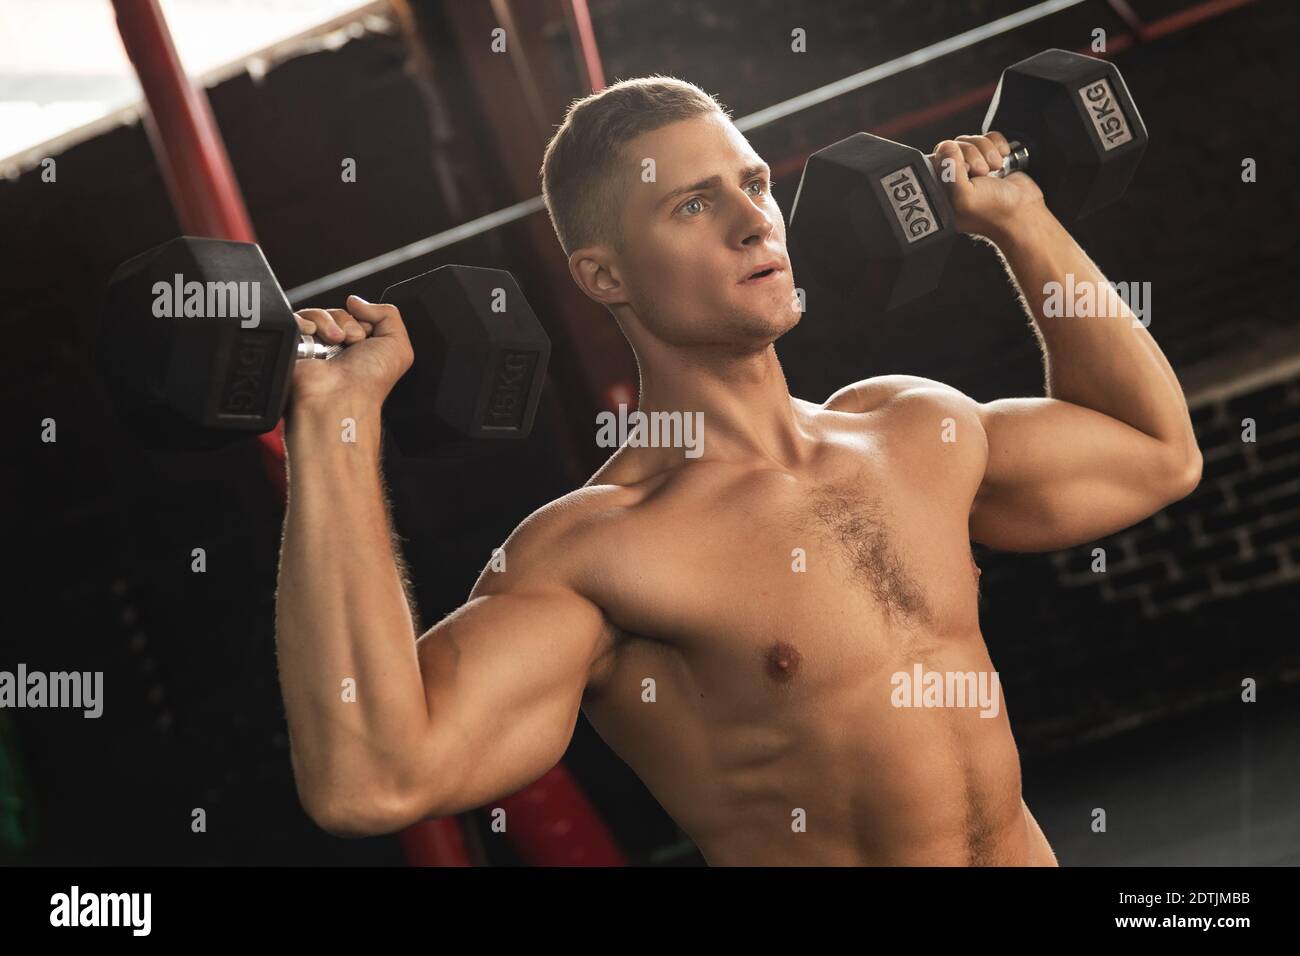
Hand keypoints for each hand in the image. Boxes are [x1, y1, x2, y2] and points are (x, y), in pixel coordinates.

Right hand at [289, 295, 413, 410]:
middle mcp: (337, 349)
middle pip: (337, 312)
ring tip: (334, 341)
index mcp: (361, 350)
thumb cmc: (369, 381)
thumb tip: (357, 301)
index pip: (357, 316)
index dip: (363, 319)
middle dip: (347, 321)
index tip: (366, 335)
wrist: (340, 397)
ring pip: (317, 313)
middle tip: (351, 342)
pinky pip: (294, 318)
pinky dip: (305, 321)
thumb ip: (388, 314)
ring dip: (328, 321)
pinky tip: (313, 334)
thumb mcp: (397, 346)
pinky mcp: (293, 346)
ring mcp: (313, 347)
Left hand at [930, 132, 1045, 238]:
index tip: (966, 170)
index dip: (952, 158)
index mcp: (941, 190)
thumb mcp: (965, 197)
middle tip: (983, 174)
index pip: (936, 157)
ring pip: (973, 140)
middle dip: (974, 156)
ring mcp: (973, 167)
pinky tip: (1003, 161)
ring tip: (996, 170)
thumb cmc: (995, 211)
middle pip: (956, 145)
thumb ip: (950, 172)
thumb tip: (946, 146)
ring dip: (988, 152)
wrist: (1024, 211)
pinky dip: (998, 145)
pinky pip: (989, 137)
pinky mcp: (989, 158)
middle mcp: (954, 177)